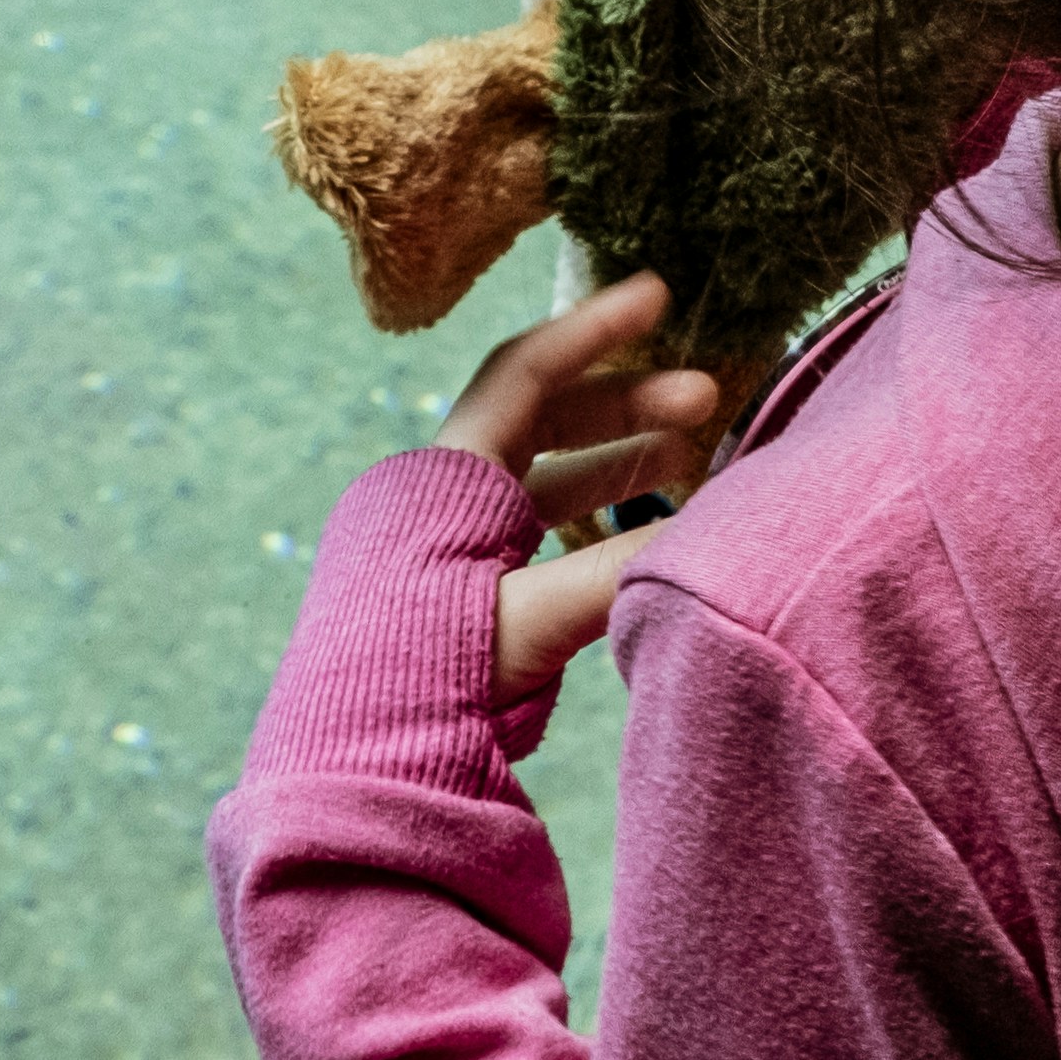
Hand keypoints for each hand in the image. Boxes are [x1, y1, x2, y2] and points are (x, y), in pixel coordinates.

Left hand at [435, 269, 722, 694]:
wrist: (349, 764)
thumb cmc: (425, 675)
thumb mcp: (530, 616)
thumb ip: (618, 567)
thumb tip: (712, 526)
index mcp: (448, 476)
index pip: (528, 372)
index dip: (595, 328)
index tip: (658, 295)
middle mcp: (444, 494)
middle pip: (544, 417)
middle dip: (627, 403)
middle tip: (707, 401)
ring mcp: (450, 541)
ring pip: (545, 474)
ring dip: (618, 457)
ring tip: (693, 459)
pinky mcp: (460, 589)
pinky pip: (538, 525)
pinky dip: (595, 512)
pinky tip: (643, 524)